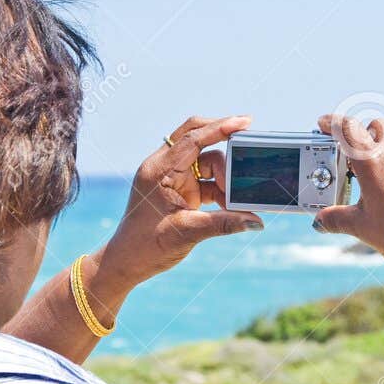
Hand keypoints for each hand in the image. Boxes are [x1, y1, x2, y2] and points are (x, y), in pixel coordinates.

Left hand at [97, 115, 261, 290]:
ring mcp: (173, 178)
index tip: (245, 122)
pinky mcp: (180, 190)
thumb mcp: (187, 233)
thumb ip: (223, 223)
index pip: (192, 139)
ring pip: (206, 162)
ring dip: (225, 177)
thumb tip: (255, 221)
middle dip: (224, 141)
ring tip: (237, 198)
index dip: (220, 128)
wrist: (128, 261)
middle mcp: (164, 168)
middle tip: (249, 148)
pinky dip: (221, 190)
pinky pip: (206, 180)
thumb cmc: (146, 246)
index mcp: (159, 170)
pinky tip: (232, 205)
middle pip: (198, 138)